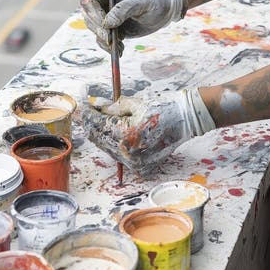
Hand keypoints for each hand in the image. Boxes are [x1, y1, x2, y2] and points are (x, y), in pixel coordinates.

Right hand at [80, 0, 186, 52]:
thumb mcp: (142, 1)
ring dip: (104, 41)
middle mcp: (103, 1)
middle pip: (88, 16)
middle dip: (98, 29)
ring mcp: (105, 16)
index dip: (94, 12)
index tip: (106, 25)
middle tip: (111, 40)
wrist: (163, 9)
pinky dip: (109, 47)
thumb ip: (125, 9)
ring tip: (120, 46)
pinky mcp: (110, 29)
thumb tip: (107, 23)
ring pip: (94, 30)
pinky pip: (102, 40)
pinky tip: (121, 50)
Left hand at [84, 88, 215, 172]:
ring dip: (104, 135)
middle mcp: (127, 152)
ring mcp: (134, 162)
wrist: (185, 120)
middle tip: (91, 111)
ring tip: (106, 120)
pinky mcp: (141, 167)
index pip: (96, 124)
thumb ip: (112, 106)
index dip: (88, 114)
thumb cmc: (162, 107)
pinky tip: (120, 132)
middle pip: (99, 139)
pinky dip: (117, 145)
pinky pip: (121, 156)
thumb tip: (95, 106)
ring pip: (108, 149)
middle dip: (93, 124)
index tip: (84, 106)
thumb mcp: (135, 103)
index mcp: (125, 133)